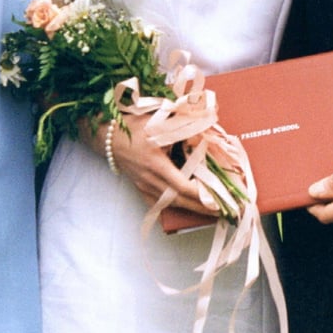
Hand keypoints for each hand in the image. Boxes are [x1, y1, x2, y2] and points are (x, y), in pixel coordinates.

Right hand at [81, 114, 219, 216]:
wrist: (108, 136)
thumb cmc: (134, 125)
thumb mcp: (159, 119)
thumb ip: (183, 122)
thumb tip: (207, 123)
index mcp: (156, 163)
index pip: (182, 185)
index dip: (200, 195)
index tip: (218, 200)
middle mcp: (150, 179)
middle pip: (179, 200)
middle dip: (202, 208)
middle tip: (223, 212)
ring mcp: (144, 186)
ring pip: (170, 204)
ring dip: (191, 210)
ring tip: (211, 213)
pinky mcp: (140, 188)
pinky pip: (159, 204)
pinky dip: (175, 208)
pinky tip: (187, 211)